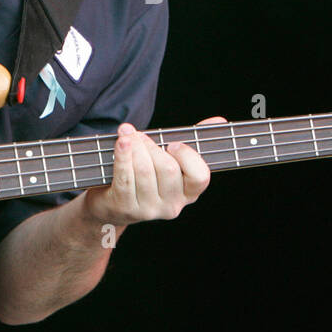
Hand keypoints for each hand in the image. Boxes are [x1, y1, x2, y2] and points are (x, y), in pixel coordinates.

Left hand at [80, 116, 225, 227]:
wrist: (112, 204)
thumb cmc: (146, 175)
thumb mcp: (171, 160)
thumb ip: (194, 141)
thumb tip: (219, 121)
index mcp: (189, 193)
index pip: (200, 176)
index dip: (186, 156)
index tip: (172, 144)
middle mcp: (172, 206)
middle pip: (167, 168)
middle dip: (151, 145)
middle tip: (139, 134)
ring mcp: (149, 210)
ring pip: (144, 170)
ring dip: (134, 146)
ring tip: (126, 135)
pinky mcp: (126, 208)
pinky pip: (125, 177)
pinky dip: (122, 155)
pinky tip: (121, 142)